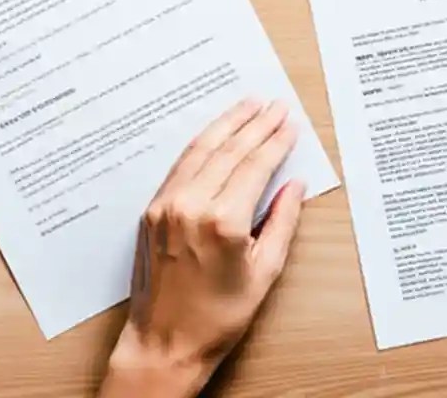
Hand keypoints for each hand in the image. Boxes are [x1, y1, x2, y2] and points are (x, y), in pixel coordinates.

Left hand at [99, 99, 305, 397]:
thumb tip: (294, 185)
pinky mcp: (152, 210)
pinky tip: (216, 133)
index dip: (276, 141)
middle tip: (275, 104)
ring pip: (201, 150)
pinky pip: (180, 166)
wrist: (164, 342)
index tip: (290, 123)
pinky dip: (201, 144)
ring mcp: (166, 205)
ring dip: (227, 124)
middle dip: (256, 124)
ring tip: (248, 105)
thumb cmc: (217, 317)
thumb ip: (282, 222)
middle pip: (230, 150)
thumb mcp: (264, 272)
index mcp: (223, 221)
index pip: (256, 165)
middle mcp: (191, 205)